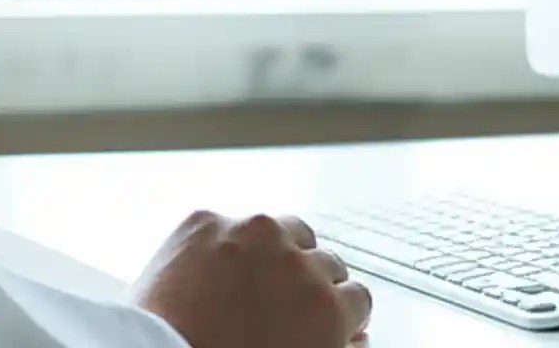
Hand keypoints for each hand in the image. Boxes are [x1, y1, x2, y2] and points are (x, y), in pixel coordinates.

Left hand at [131, 211, 371, 347]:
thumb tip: (355, 338)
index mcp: (328, 308)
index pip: (356, 297)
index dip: (334, 312)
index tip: (315, 320)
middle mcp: (300, 262)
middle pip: (324, 262)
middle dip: (306, 282)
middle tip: (273, 309)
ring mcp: (253, 235)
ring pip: (284, 231)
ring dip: (274, 252)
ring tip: (244, 284)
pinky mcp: (204, 222)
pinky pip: (224, 226)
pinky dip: (218, 246)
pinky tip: (201, 279)